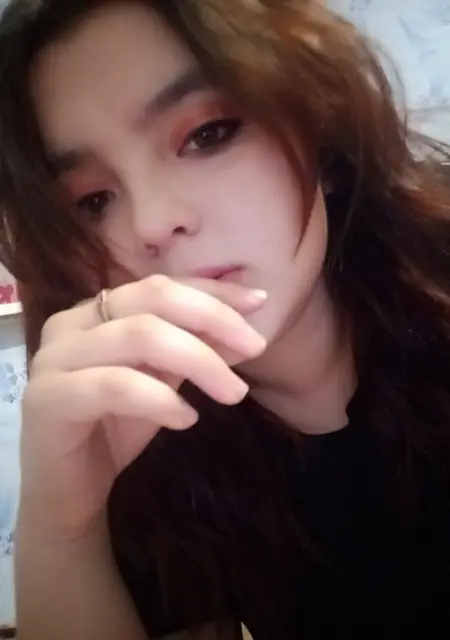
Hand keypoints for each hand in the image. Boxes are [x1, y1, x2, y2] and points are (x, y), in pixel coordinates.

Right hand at [19, 275, 266, 540]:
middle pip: (152, 298)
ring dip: (199, 361)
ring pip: (139, 336)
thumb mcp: (164, 382)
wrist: (68, 490)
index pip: (161, 286)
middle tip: (256, 348)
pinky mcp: (47, 398)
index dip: (213, 291)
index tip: (258, 302)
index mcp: (96, 310)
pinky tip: (187, 418)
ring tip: (233, 392)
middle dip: (213, 319)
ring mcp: (54, 358)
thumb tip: (243, 329)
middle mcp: (71, 323)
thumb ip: (193, 350)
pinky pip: (115, 385)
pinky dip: (160, 398)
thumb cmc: (115, 429)